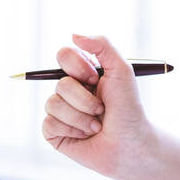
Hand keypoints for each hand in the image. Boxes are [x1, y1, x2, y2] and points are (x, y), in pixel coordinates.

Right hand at [42, 34, 157, 179]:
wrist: (130, 144)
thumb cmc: (128, 108)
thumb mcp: (121, 70)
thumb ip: (102, 45)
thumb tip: (73, 35)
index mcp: (83, 72)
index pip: (64, 55)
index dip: (79, 67)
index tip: (96, 79)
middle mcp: (69, 90)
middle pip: (59, 82)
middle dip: (84, 97)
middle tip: (101, 106)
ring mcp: (60, 110)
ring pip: (53, 104)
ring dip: (81, 116)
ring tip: (97, 124)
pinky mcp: (54, 132)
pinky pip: (49, 123)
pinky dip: (72, 129)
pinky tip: (86, 134)